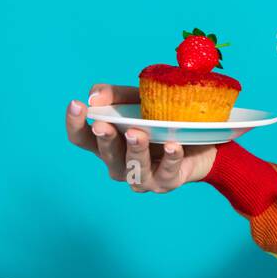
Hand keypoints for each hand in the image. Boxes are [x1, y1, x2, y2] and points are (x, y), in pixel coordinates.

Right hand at [65, 83, 220, 192]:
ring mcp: (142, 177)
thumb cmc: (162, 122)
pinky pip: (167, 171)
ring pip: (133, 167)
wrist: (202, 143)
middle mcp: (119, 163)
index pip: (81, 138)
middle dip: (104, 139)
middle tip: (103, 124)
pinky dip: (170, 158)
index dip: (74, 123)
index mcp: (108, 143)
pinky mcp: (167, 182)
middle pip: (106, 154)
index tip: (76, 104)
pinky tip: (173, 146)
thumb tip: (94, 95)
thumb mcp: (138, 101)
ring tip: (137, 133)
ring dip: (135, 149)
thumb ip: (115, 95)